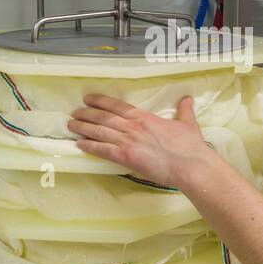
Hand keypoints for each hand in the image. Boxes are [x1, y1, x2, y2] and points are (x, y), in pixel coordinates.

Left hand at [67, 93, 216, 189]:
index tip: (88, 98)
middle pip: (103, 117)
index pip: (117, 105)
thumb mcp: (187, 124)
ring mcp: (128, 141)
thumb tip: (187, 99)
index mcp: (145, 117)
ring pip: (99, 131)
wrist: (190, 165)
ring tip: (71, 125)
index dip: (100, 101)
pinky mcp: (126, 157)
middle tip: (74, 113)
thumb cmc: (190, 146)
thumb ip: (184, 110)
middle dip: (86, 114)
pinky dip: (89, 146)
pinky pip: (102, 150)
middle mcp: (133, 126)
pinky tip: (79, 144)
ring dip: (83, 128)